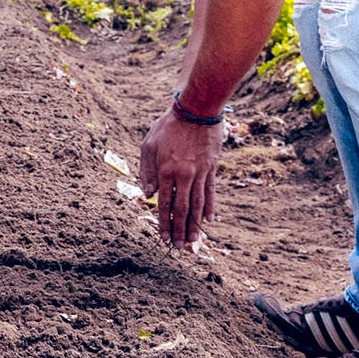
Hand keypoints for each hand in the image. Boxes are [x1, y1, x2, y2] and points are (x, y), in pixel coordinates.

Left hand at [138, 106, 224, 246]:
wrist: (196, 109)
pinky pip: (210, 192)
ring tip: (195, 241)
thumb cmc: (168, 126)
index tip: (164, 237)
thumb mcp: (149, 144)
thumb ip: (147, 171)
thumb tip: (147, 195)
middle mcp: (183, 175)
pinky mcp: (211, 168)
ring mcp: (200, 173)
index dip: (164, 222)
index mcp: (165, 171)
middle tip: (180, 247)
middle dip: (180, 230)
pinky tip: (209, 220)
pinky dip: (210, 207)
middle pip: (182, 209)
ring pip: (198, 204)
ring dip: (196, 225)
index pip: (164, 204)